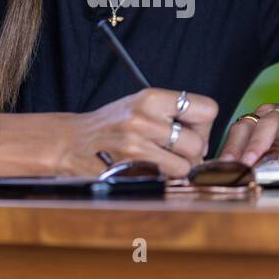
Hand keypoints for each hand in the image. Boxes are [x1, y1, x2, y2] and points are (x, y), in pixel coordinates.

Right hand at [62, 87, 219, 177]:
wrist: (71, 142)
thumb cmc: (112, 125)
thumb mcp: (140, 105)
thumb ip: (173, 114)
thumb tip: (207, 138)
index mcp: (151, 97)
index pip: (207, 109)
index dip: (204, 124)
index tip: (192, 129)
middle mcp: (144, 119)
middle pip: (198, 143)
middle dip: (192, 152)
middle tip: (176, 151)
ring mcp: (135, 146)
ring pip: (186, 166)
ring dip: (178, 169)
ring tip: (161, 162)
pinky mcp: (129, 169)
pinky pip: (166, 180)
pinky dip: (164, 179)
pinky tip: (150, 170)